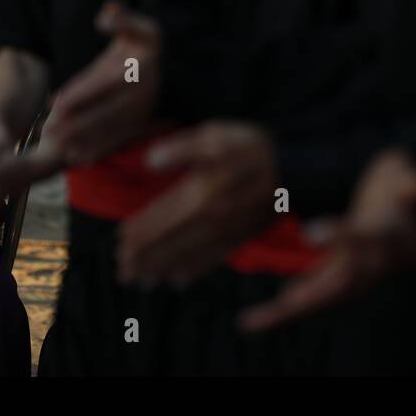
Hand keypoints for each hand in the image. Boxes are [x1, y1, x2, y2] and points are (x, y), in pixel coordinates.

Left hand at [41, 0, 161, 166]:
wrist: (168, 71)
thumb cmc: (145, 47)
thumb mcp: (140, 28)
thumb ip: (123, 20)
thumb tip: (105, 17)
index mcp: (138, 69)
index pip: (103, 84)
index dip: (79, 95)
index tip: (55, 104)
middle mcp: (142, 95)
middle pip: (105, 112)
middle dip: (77, 124)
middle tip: (50, 133)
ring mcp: (141, 115)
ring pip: (109, 131)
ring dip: (84, 141)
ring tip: (58, 148)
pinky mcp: (139, 129)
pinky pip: (117, 142)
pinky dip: (97, 152)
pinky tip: (77, 159)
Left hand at [117, 121, 276, 286]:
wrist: (297, 167)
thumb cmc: (253, 145)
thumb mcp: (216, 134)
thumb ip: (181, 148)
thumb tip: (149, 162)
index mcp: (200, 192)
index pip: (161, 217)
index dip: (138, 232)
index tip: (119, 244)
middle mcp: (211, 218)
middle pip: (169, 242)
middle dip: (144, 258)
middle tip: (123, 272)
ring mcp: (227, 231)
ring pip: (188, 256)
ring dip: (162, 269)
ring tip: (142, 281)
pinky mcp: (242, 237)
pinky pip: (212, 260)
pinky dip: (193, 272)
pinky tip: (179, 281)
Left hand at [238, 148, 415, 331]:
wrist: (403, 226)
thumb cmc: (398, 195)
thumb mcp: (403, 180)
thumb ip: (409, 183)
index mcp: (383, 238)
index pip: (360, 241)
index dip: (336, 238)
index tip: (309, 236)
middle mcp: (367, 264)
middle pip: (341, 283)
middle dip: (313, 291)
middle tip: (285, 300)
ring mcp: (351, 275)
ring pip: (322, 298)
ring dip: (291, 310)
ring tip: (255, 321)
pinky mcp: (335, 281)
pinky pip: (309, 300)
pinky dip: (283, 312)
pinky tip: (252, 321)